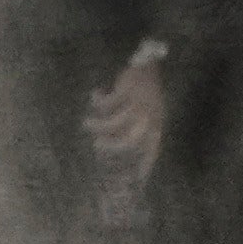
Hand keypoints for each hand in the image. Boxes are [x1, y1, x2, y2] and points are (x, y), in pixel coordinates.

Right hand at [82, 45, 170, 180]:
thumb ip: (142, 126)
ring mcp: (137, 104)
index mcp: (156, 124)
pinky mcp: (127, 90)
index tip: (138, 180)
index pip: (152, 149)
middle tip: (96, 145)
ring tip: (86, 123)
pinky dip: (98, 101)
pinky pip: (108, 103)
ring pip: (115, 122)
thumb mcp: (151, 110)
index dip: (145, 165)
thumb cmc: (148, 90)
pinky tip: (94, 95)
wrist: (149, 63)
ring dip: (98, 125)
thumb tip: (127, 145)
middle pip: (130, 140)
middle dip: (112, 146)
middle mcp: (149, 117)